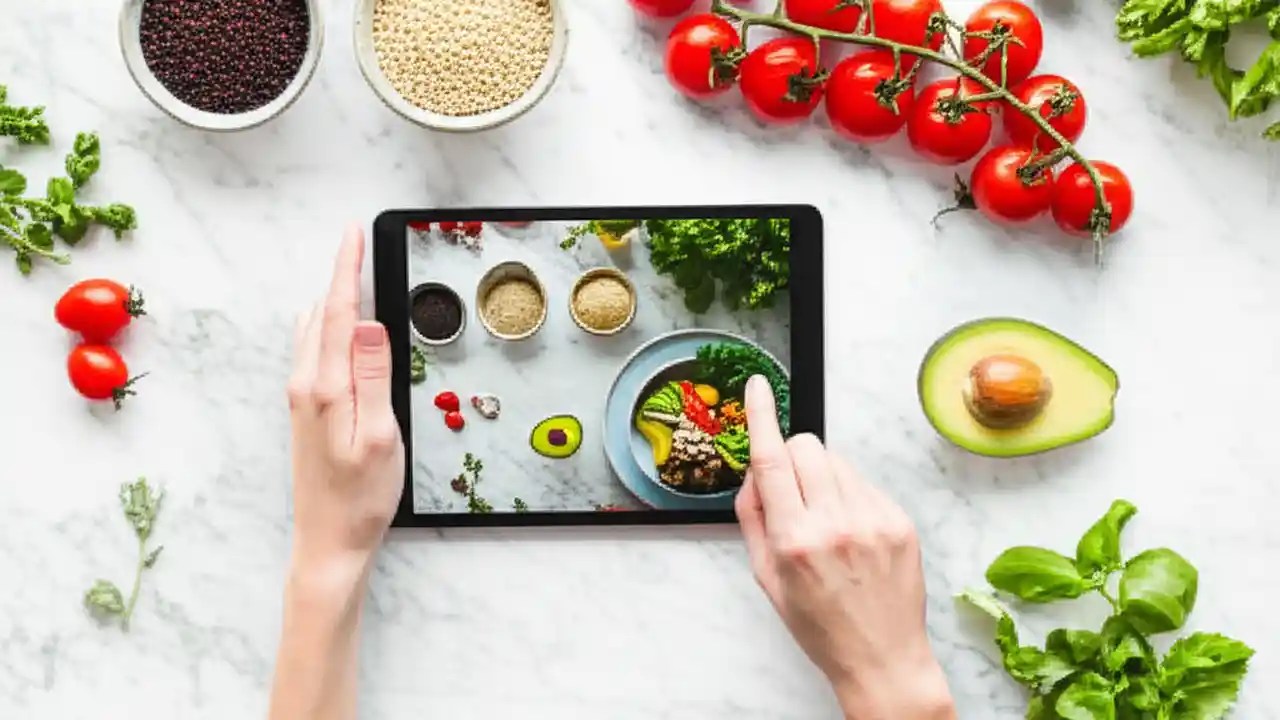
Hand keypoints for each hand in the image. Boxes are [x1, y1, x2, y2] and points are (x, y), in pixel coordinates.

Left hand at [286, 225, 403, 577]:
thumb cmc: (360, 497)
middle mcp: (305, 385)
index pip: (336, 312)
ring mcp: (300, 398)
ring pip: (314, 332)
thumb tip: (366, 322)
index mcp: (325, 387)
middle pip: (321, 315)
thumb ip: (373, 375)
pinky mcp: (305, 411)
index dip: (347, 269)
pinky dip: (325, 326)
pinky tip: (333, 326)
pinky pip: (312, 352)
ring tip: (351, 273)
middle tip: (359, 242)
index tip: (354, 233)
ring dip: (332, 300)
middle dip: (341, 276)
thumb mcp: (380, 435)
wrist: (327, 542)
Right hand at [736, 376, 954, 719]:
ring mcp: (873, 520)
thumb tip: (755, 473)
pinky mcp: (899, 521)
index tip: (758, 388)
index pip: (771, 461)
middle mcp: (835, 524)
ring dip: (822, 475)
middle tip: (793, 492)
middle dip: (792, 457)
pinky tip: (854, 533)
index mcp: (794, 540)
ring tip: (827, 520)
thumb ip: (754, 518)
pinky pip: (865, 482)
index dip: (761, 417)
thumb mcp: (768, 579)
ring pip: (836, 460)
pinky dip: (851, 494)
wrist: (882, 657)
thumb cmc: (820, 626)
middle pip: (806, 447)